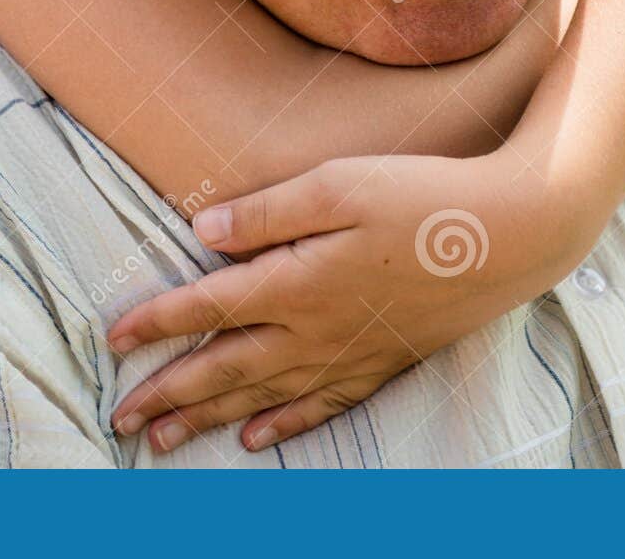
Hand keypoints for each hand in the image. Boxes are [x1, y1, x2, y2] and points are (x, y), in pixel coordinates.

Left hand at [107, 152, 562, 454]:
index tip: (113, 339)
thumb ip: (268, 212)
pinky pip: (322, 405)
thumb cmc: (423, 196)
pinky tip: (257, 439)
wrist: (511, 235)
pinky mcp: (385, 359)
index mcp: (298, 282)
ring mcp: (352, 352)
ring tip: (164, 440)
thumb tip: (202, 232)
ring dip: (209, 420)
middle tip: (120, 420)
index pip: (208, 308)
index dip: (158, 324)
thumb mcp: (339, 183)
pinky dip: (284, 424)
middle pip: (226, 368)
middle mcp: (317, 330)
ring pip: (264, 396)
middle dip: (168, 394)